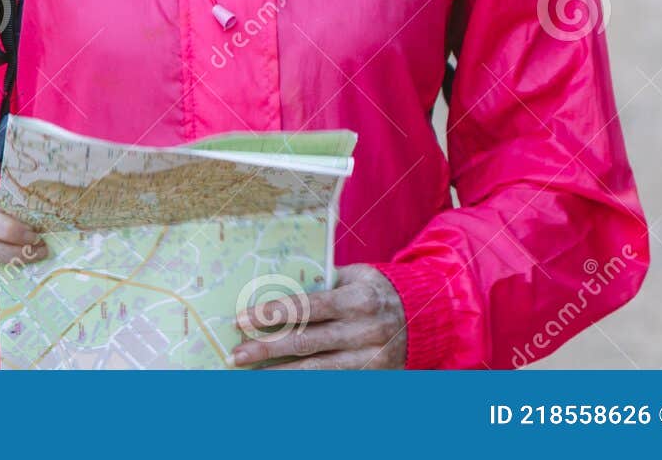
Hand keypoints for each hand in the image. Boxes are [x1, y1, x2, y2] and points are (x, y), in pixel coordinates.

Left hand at [231, 263, 407, 368]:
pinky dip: (304, 385)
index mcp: (358, 299)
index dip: (272, 314)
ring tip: (250, 376)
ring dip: (279, 374)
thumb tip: (279, 284)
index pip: (306, 307)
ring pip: (315, 370)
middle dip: (266, 349)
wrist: (425, 317)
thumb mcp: (357, 276)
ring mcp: (369, 358)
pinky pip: (331, 383)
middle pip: (305, 342)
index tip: (242, 320)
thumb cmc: (378, 291)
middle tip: (236, 354)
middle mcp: (364, 331)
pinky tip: (281, 385)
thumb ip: (323, 281)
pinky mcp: (371, 377)